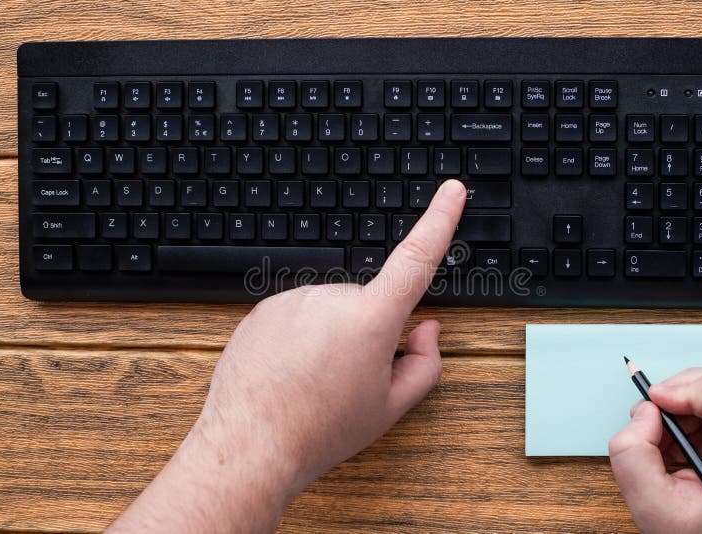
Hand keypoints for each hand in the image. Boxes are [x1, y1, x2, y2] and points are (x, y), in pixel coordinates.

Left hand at [108, 179, 467, 532]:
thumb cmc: (320, 430)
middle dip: (367, 332)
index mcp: (371, 319)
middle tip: (348, 378)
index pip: (415, 259)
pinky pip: (297, 314)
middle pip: (368, 303)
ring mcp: (293, 299)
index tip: (452, 192)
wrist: (249, 444)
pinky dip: (299, 336)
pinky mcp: (264, 307)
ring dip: (330, 335)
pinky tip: (289, 371)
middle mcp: (331, 298)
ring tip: (311, 380)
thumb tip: (426, 328)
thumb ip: (425, 363)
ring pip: (330, 309)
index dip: (439, 221)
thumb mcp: (390, 408)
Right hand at [609, 366, 701, 532]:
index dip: (685, 388)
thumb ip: (632, 451)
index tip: (655, 404)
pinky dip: (699, 418)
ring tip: (667, 441)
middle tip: (655, 422)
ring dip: (688, 407)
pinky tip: (684, 446)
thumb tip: (646, 411)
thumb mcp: (650, 506)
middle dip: (682, 394)